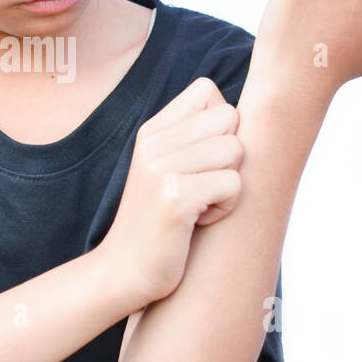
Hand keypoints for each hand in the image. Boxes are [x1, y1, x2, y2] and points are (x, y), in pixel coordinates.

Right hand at [100, 77, 243, 306]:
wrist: (124, 271)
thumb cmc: (159, 222)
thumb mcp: (165, 168)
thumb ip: (191, 136)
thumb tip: (238, 111)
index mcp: (151, 131)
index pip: (207, 89)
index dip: (221, 122)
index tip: (203, 157)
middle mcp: (152, 143)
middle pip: (229, 117)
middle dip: (230, 155)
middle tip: (203, 185)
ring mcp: (161, 169)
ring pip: (235, 150)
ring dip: (229, 184)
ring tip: (199, 204)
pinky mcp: (174, 198)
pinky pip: (233, 184)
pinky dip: (224, 208)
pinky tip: (197, 221)